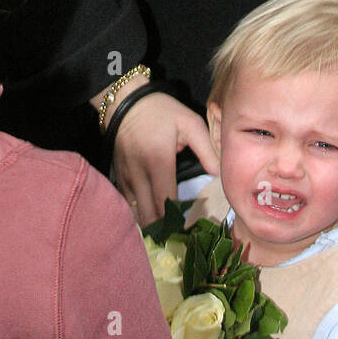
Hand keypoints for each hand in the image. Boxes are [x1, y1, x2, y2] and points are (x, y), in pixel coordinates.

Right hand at [112, 92, 218, 228]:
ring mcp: (126, 177)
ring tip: (167, 231)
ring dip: (150, 223)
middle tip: (180, 237)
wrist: (124, 101)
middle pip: (149, 214)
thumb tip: (218, 174)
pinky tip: (151, 217)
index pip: (166, 201)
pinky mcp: (119, 176)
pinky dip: (139, 212)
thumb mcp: (189, 122)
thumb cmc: (160, 110)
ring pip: (135, 212)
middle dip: (164, 229)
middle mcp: (139, 174)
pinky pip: (128, 203)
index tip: (189, 230)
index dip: (177, 221)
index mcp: (158, 162)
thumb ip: (206, 149)